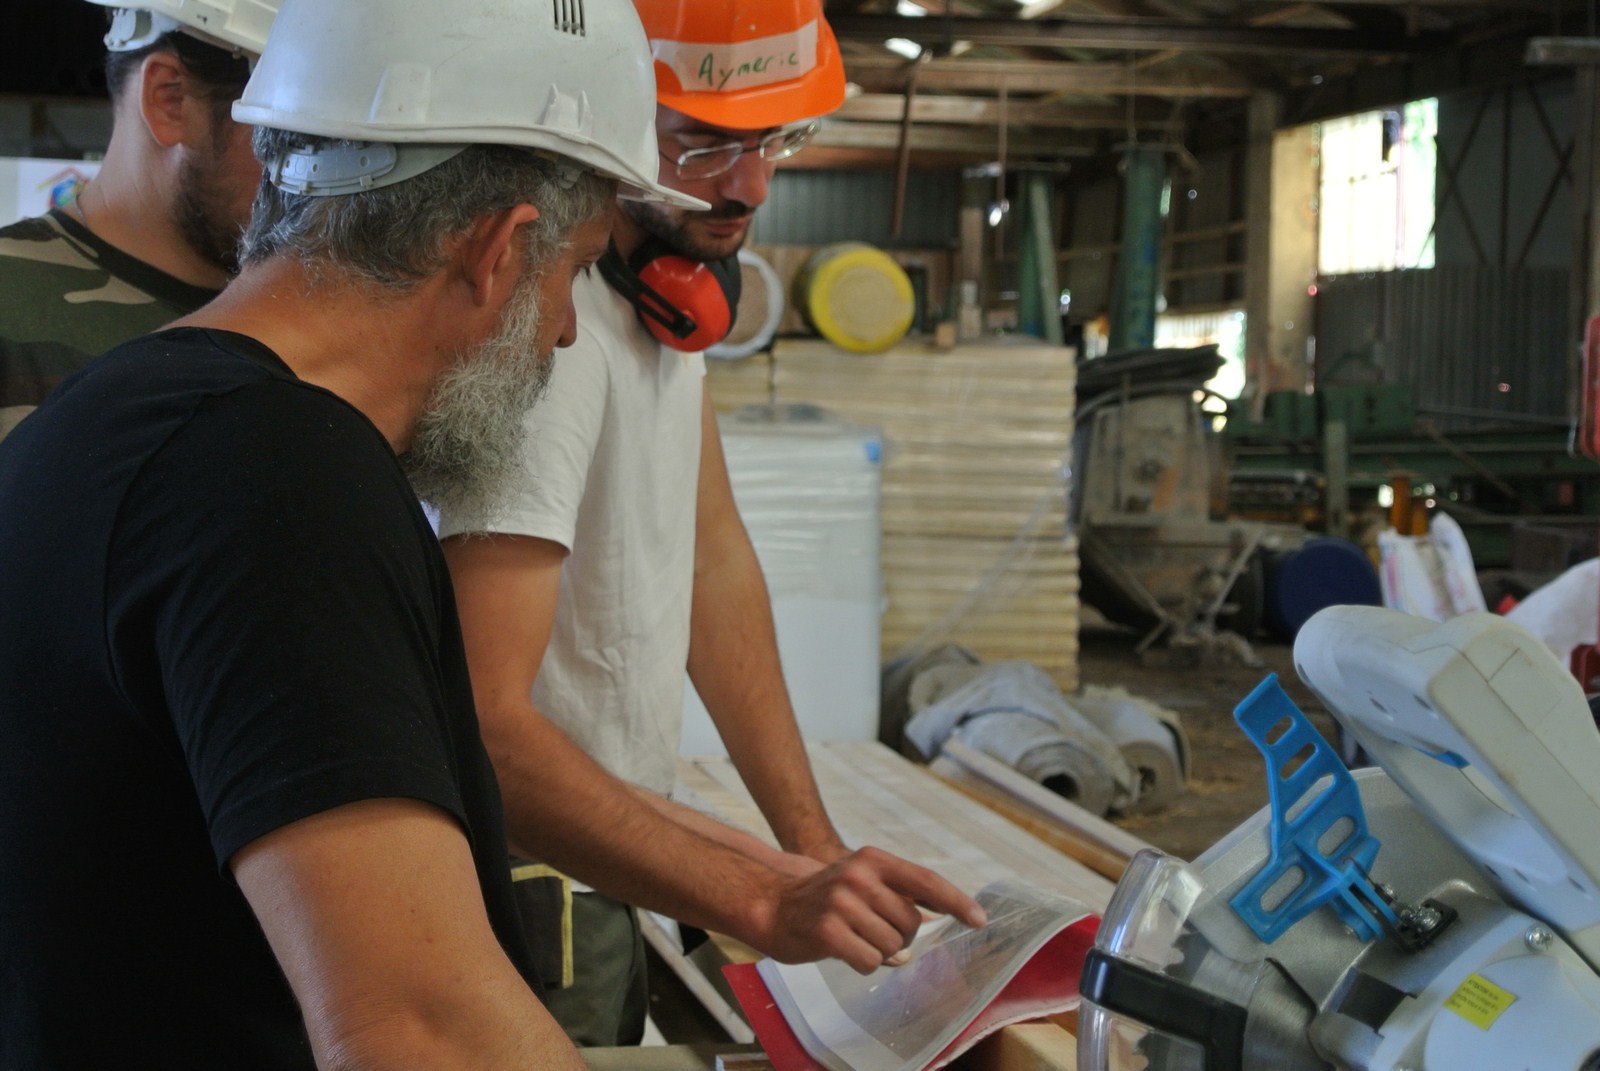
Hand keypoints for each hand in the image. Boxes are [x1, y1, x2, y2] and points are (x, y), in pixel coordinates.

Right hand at [751, 847, 986, 973]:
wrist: (773, 904)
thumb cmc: (824, 897)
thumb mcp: (862, 881)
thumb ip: (898, 894)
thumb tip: (935, 916)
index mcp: (872, 859)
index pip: (925, 881)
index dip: (956, 901)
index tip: (979, 920)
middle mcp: (859, 875)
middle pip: (910, 924)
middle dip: (898, 937)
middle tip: (871, 931)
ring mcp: (842, 902)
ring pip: (892, 946)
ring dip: (879, 951)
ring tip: (854, 938)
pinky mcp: (828, 930)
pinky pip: (871, 961)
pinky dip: (864, 963)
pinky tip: (845, 951)